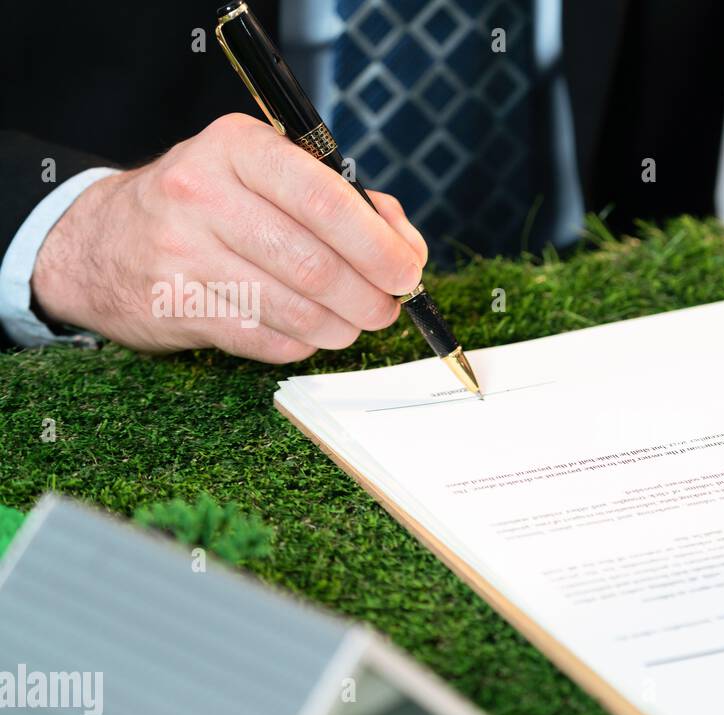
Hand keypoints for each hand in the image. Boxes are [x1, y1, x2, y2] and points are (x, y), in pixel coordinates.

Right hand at [31, 113, 427, 362]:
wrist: (102, 242)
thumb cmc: (209, 205)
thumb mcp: (267, 174)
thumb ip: (346, 200)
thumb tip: (407, 246)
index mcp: (238, 148)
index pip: (325, 200)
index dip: (379, 246)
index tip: (408, 272)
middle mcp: (203, 195)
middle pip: (316, 264)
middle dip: (370, 297)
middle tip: (388, 307)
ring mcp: (183, 254)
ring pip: (297, 309)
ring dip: (343, 326)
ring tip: (353, 322)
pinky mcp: (177, 308)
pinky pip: (269, 340)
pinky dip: (304, 342)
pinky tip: (307, 330)